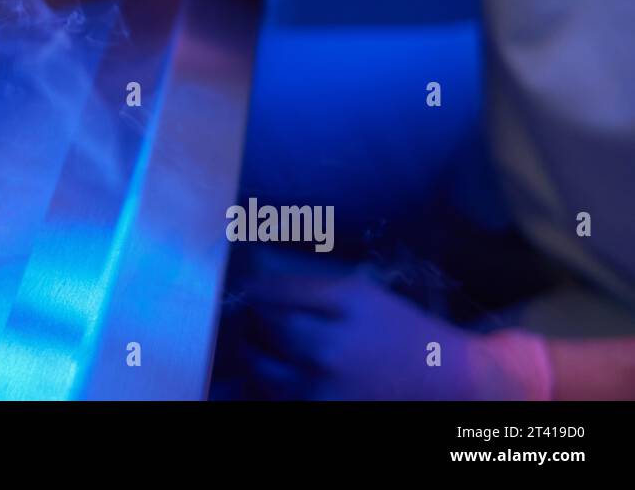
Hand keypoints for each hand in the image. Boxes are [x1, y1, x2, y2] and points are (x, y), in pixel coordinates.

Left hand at [234, 251, 549, 398]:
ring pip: (263, 366)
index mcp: (348, 302)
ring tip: (258, 344)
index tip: (249, 289)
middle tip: (251, 316)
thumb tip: (259, 291)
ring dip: (255, 353)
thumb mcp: (365, 296)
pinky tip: (279, 371)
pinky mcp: (324, 410)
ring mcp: (326, 384)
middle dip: (254, 319)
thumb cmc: (406, 333)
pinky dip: (271, 383)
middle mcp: (332, 343)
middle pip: (267, 326)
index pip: (278, 291)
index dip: (257, 290)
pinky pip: (279, 395)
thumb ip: (314, 292)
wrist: (450, 383)